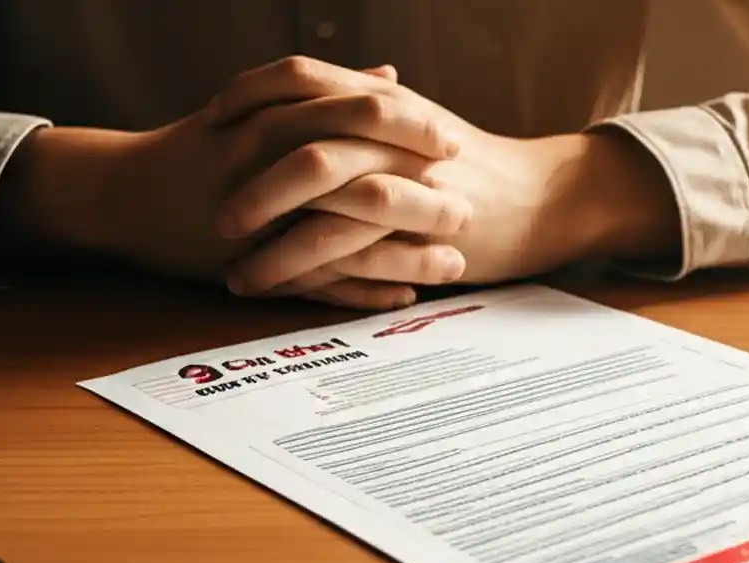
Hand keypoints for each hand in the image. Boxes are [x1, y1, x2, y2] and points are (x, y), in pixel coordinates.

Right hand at [0, 57, 469, 305]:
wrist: (124, 196)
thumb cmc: (198, 149)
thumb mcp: (254, 107)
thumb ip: (322, 92)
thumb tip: (390, 74)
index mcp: (266, 116)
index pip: (346, 106)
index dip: (403, 122)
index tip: (448, 138)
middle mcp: (259, 157)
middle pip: (349, 155)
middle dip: (412, 176)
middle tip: (463, 195)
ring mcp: (254, 213)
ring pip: (337, 224)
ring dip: (401, 244)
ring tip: (455, 257)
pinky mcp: (246, 261)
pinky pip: (312, 280)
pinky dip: (361, 289)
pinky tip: (403, 295)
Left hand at [216, 81, 679, 297]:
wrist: (541, 198)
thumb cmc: (465, 163)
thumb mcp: (407, 122)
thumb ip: (355, 106)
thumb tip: (293, 95)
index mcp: (383, 102)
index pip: (302, 80)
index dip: (247, 97)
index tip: (208, 124)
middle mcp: (395, 138)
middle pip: (309, 149)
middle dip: (253, 185)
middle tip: (216, 219)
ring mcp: (413, 187)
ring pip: (330, 211)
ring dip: (276, 247)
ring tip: (234, 274)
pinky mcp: (425, 237)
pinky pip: (358, 256)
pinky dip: (313, 277)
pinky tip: (285, 295)